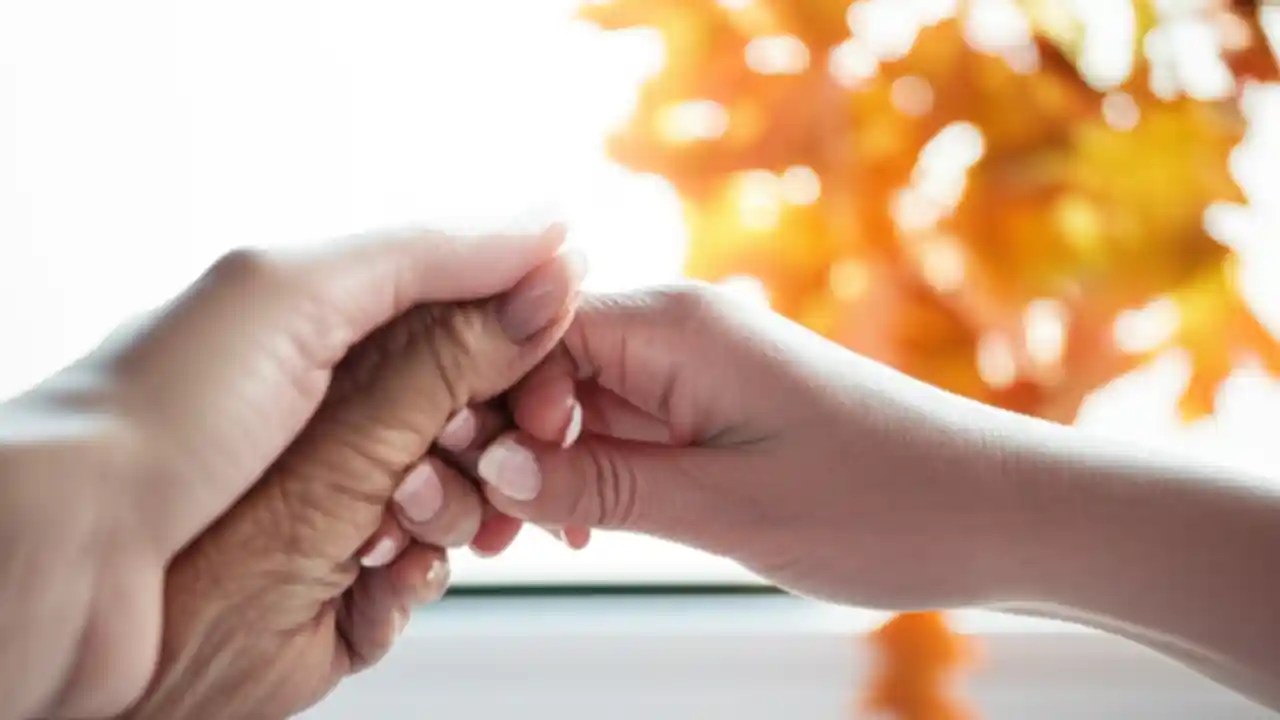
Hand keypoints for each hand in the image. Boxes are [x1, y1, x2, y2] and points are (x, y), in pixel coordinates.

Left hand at [0, 227, 577, 718]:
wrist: (58, 561)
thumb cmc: (148, 418)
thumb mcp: (292, 297)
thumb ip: (426, 261)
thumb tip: (548, 235)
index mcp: (333, 323)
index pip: (473, 311)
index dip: (527, 332)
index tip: (559, 360)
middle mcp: (341, 407)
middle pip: (480, 410)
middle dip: (499, 433)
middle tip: (478, 452)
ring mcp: (338, 496)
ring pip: (463, 499)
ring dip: (456, 512)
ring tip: (387, 525)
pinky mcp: (334, 581)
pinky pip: (422, 578)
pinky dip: (417, 578)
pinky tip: (378, 573)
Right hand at [474, 284, 1025, 609]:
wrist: (993, 512)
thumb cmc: (883, 502)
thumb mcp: (723, 506)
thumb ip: (598, 482)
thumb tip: (490, 463)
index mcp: (680, 326)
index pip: (531, 333)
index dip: (479, 401)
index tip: (457, 480)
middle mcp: (683, 331)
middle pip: (544, 365)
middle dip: (497, 440)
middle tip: (469, 528)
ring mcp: (699, 370)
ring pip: (578, 404)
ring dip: (537, 466)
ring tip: (505, 541)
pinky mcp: (716, 409)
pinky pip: (623, 429)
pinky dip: (586, 475)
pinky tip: (573, 531)